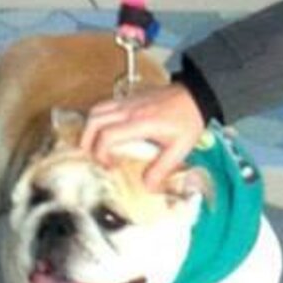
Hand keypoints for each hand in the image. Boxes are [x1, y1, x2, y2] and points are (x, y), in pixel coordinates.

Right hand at [82, 81, 204, 188]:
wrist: (196, 96)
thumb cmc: (188, 120)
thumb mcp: (179, 149)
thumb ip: (162, 169)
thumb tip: (146, 186)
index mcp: (141, 122)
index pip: (108, 135)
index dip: (101, 154)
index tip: (109, 166)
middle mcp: (129, 110)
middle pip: (94, 120)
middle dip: (87, 141)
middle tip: (93, 157)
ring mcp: (128, 101)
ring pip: (96, 109)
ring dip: (90, 128)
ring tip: (95, 145)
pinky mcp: (129, 98)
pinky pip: (105, 105)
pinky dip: (99, 119)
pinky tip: (106, 131)